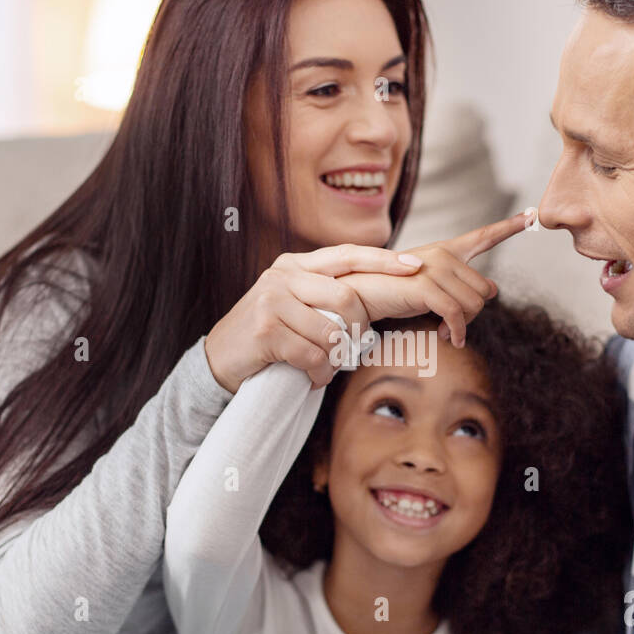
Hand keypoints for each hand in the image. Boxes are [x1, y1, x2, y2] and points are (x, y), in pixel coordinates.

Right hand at [204, 244, 424, 393]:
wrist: (219, 358)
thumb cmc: (268, 334)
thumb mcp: (294, 304)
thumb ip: (325, 296)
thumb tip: (376, 302)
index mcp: (296, 265)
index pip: (348, 255)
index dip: (383, 260)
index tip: (414, 266)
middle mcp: (283, 276)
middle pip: (347, 297)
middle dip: (359, 330)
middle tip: (353, 349)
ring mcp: (272, 300)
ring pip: (331, 331)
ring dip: (334, 359)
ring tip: (324, 368)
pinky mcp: (265, 329)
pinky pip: (311, 355)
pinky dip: (318, 373)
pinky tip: (310, 378)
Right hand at [338, 211, 530, 346]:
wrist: (361, 295)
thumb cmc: (396, 293)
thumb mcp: (433, 288)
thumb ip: (461, 286)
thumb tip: (494, 290)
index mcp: (446, 251)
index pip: (483, 237)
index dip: (509, 227)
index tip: (531, 215)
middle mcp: (443, 254)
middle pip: (483, 291)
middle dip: (472, 314)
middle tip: (453, 325)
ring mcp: (433, 268)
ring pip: (473, 305)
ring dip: (462, 326)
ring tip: (445, 331)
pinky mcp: (424, 285)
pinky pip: (455, 314)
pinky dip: (456, 331)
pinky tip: (449, 338)